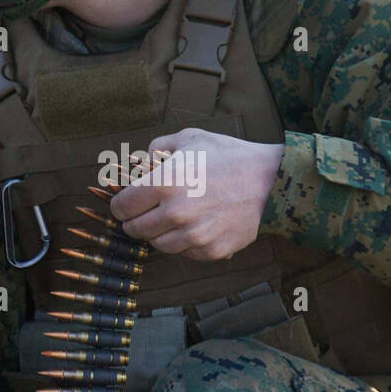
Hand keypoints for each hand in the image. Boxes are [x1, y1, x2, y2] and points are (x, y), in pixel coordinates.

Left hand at [109, 128, 283, 261]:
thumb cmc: (228, 156)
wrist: (269, 180)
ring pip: (157, 245)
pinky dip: (184, 242)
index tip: (127, 203)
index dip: (121, 204)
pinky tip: (195, 226)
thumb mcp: (190, 138)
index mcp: (163, 184)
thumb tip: (140, 162)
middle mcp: (174, 214)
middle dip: (136, 219)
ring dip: (159, 233)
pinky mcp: (210, 251)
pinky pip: (183, 253)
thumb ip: (157, 147)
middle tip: (147, 211)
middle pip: (134, 229)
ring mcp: (193, 236)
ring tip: (173, 218)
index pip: (122, 207)